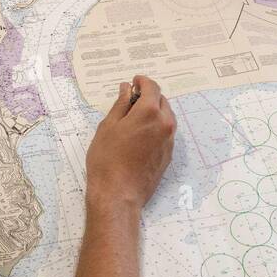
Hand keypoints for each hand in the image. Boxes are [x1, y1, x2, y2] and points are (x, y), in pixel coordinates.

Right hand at [85, 76, 175, 210]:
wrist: (118, 194)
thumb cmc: (107, 159)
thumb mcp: (108, 126)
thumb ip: (120, 104)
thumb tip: (126, 89)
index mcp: (149, 112)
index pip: (152, 87)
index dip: (142, 81)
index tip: (134, 82)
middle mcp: (165, 123)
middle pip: (161, 100)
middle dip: (148, 96)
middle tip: (130, 101)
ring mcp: (169, 140)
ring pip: (166, 116)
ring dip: (154, 111)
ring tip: (135, 118)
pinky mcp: (168, 154)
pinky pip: (166, 132)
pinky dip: (156, 126)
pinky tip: (141, 135)